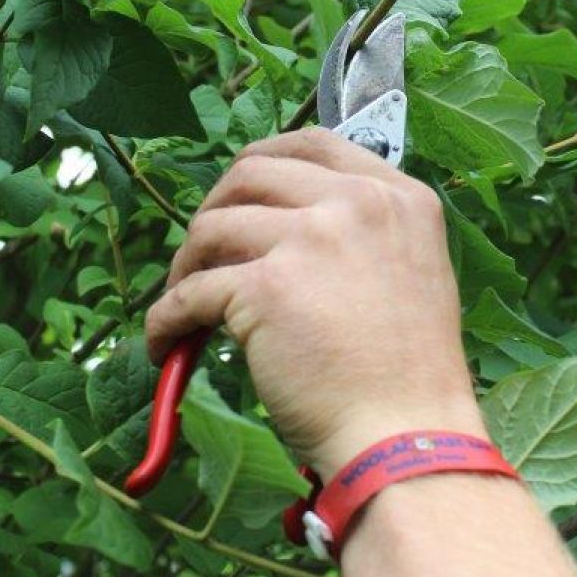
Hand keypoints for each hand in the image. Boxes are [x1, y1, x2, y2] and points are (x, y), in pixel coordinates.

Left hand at [145, 129, 483, 477]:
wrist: (406, 434)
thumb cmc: (407, 373)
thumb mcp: (409, 270)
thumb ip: (359, 232)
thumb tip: (274, 225)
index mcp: (396, 196)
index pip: (314, 142)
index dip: (262, 161)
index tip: (237, 190)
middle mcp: (357, 204)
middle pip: (251, 174)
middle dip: (214, 209)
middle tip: (202, 253)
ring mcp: (312, 239)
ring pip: (212, 228)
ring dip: (186, 266)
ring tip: (185, 303)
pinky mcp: (267, 287)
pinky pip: (190, 292)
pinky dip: (166, 319)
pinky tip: (166, 343)